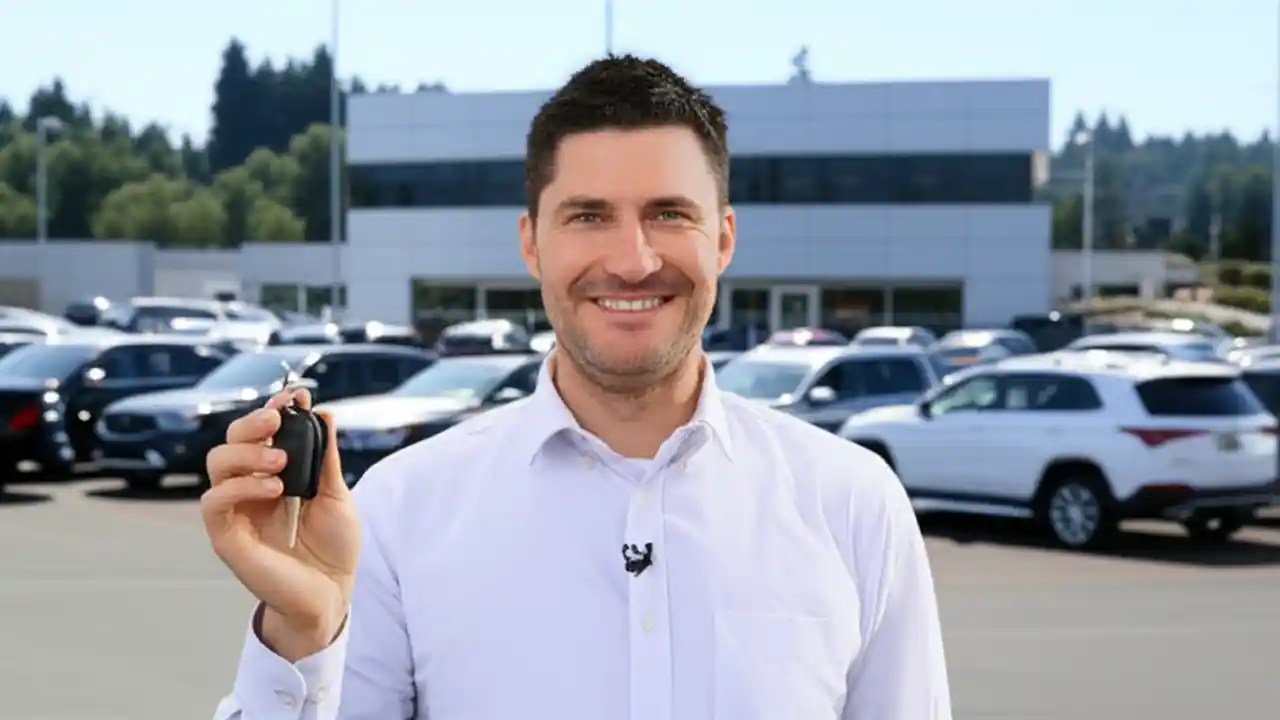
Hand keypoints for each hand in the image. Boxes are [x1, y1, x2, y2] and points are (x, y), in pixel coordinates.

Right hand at [201, 388, 360, 660]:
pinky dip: (240, 487)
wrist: (331, 595)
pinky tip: (272, 489)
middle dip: (252, 423)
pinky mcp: (227, 537)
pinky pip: (214, 502)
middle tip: (279, 421)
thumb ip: (325, 458)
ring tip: (281, 462)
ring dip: (247, 453)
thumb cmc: (333, 548)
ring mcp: (236, 511)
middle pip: (230, 441)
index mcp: (273, 474)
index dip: (273, 410)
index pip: (260, 433)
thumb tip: (323, 413)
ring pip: (217, 465)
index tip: (295, 396)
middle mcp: (249, 488)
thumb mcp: (336, 495)